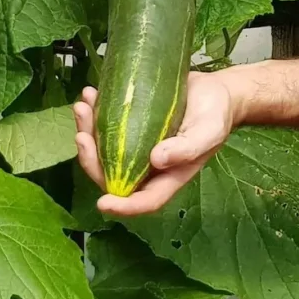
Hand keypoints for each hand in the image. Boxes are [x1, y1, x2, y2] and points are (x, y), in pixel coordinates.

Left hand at [73, 70, 237, 215]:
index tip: (104, 203)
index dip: (123, 206)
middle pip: (111, 174)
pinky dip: (95, 111)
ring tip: (83, 105)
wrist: (214, 91)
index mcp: (167, 176)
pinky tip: (91, 93)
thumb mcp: (209, 131)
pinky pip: (106, 125)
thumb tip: (156, 160)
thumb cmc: (216, 115)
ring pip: (103, 149)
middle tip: (82, 135)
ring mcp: (136, 145)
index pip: (143, 200)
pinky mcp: (130, 124)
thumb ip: (188, 148)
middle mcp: (146, 165)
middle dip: (91, 158)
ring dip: (87, 130)